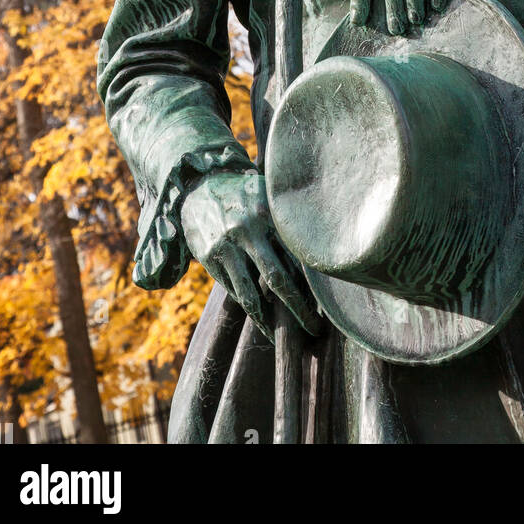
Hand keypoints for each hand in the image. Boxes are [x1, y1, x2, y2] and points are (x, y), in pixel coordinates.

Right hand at [180, 169, 319, 339]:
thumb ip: (285, 219)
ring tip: (281, 336)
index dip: (310, 283)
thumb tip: (314, 249)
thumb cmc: (243, 192)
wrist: (198, 186)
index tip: (325, 304)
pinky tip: (260, 317)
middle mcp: (247, 231)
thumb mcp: (266, 195)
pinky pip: (232, 290)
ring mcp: (226, 247)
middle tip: (314, 329)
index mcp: (267, 214)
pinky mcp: (209, 259)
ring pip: (250, 295)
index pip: (295, 256)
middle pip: (278, 279)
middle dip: (298, 309)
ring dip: (268, 321)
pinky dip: (248, 305)